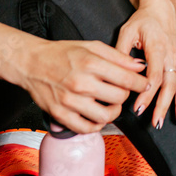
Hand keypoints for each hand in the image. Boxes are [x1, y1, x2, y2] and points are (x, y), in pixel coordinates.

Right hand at [20, 38, 147, 133]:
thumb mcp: (92, 47)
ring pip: (105, 116)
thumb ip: (118, 56)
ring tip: (111, 104)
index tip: (144, 84)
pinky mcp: (60, 114)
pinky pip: (86, 128)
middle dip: (126, 95)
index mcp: (90, 63)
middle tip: (123, 91)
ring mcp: (70, 100)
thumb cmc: (61, 53)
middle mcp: (81, 83)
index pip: (127, 79)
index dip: (141, 84)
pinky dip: (96, 125)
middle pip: (119, 98)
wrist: (32, 63)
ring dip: (114, 112)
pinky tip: (97, 116)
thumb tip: (139, 66)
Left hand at [115, 0, 175, 128]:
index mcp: (157, 46)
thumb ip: (121, 52)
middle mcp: (172, 54)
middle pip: (170, 83)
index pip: (154, 74)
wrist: (160, 9)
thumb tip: (116, 72)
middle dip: (164, 104)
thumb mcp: (127, 31)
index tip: (139, 107)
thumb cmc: (142, 20)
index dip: (147, 92)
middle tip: (156, 122)